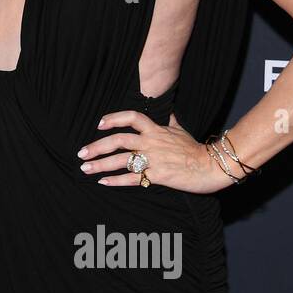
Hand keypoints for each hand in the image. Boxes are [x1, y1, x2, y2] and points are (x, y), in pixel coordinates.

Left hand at [77, 110, 229, 194]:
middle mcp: (152, 142)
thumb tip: (167, 110)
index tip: (99, 124)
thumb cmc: (195, 149)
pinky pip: (132, 178)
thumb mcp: (181, 130)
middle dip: (97, 146)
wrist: (211, 166)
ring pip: (121, 160)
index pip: (132, 117)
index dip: (114, 118)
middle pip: (119, 140)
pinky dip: (116, 180)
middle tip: (81, 152)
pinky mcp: (158, 176)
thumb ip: (169, 120)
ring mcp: (154, 159)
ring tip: (85, 168)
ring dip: (100, 164)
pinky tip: (103, 182)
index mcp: (156, 130)